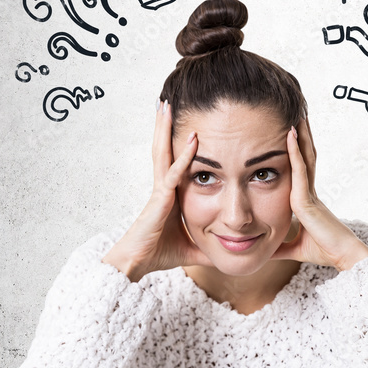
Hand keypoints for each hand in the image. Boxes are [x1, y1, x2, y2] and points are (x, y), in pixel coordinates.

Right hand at [102, 100, 212, 281]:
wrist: (135, 266)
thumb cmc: (159, 254)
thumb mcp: (194, 244)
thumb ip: (211, 243)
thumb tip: (231, 248)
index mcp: (170, 192)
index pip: (175, 159)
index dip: (178, 140)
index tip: (183, 120)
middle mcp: (163, 186)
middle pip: (165, 148)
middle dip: (166, 125)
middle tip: (169, 100)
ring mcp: (160, 191)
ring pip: (163, 152)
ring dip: (166, 129)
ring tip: (166, 105)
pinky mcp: (160, 200)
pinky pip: (174, 174)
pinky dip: (184, 156)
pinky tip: (192, 139)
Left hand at [270, 118, 367, 270]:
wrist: (343, 257)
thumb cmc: (324, 251)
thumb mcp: (294, 248)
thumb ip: (280, 247)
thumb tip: (264, 252)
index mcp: (305, 199)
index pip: (300, 168)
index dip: (297, 149)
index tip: (291, 131)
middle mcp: (308, 191)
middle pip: (304, 155)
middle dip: (300, 135)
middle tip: (295, 113)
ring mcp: (309, 192)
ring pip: (304, 156)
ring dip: (300, 134)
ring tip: (295, 114)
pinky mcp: (307, 199)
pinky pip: (300, 169)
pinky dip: (294, 151)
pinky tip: (289, 134)